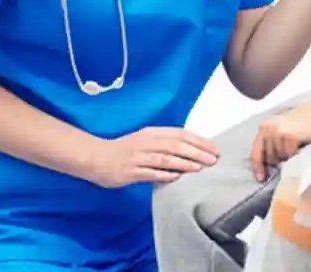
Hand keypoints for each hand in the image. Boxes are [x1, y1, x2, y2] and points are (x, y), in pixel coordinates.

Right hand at [84, 127, 219, 188]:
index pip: (180, 134)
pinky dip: (165, 175)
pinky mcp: (131, 172)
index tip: (214, 149)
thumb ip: (164, 143)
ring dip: (184, 163)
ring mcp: (138, 157)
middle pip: (175, 145)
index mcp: (151, 133)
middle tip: (213, 160)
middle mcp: (146, 142)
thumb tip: (191, 150)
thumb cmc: (124, 150)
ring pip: (165, 158)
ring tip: (199, 168)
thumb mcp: (145, 140)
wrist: (96, 157)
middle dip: (196, 152)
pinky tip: (177, 178)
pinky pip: (150, 173)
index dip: (198, 141)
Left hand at [250, 105, 310, 180]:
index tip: (261, 178)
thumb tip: (267, 164)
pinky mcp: (289, 136)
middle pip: (270, 157)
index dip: (258, 166)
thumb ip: (271, 143)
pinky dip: (296, 153)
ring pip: (280, 157)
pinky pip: (290, 155)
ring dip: (288, 156)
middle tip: (290, 151)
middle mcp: (269, 129)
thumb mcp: (280, 130)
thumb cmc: (301, 125)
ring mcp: (278, 132)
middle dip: (278, 159)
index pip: (256, 152)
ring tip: (297, 146)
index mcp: (264, 127)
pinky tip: (301, 146)